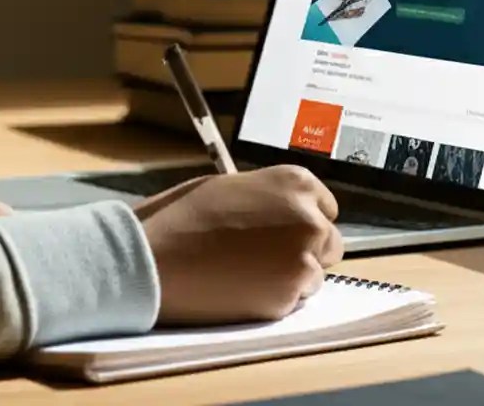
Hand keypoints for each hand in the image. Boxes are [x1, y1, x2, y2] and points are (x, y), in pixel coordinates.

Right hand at [135, 165, 343, 324]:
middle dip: (304, 250)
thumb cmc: (180, 217)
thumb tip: (281, 215)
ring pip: (314, 276)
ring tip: (244, 272)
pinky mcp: (288, 298)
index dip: (303, 219)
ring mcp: (302, 261)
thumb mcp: (229, 187)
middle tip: (264, 255)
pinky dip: (273, 298)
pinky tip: (239, 287)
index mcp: (295, 183)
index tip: (284, 228)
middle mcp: (309, 220)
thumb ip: (267, 199)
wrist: (153, 259)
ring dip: (289, 276)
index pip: (327, 207)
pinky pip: (293, 301)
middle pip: (329, 243)